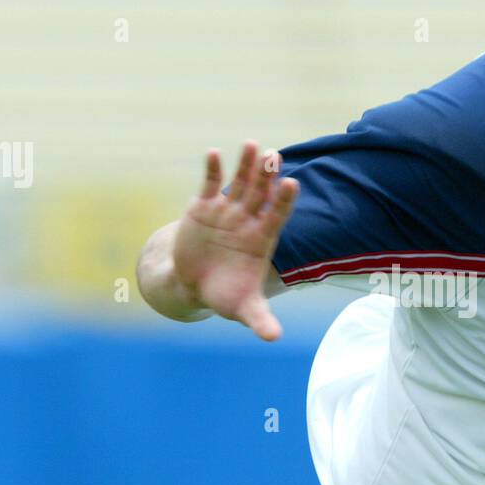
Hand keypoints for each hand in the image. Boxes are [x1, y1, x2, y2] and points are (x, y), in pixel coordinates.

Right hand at [172, 140, 297, 340]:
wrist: (194, 285)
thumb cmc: (226, 296)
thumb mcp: (244, 309)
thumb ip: (260, 319)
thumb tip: (274, 339)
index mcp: (262, 239)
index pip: (277, 215)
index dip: (284, 201)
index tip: (291, 184)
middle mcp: (248, 220)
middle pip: (261, 193)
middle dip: (267, 175)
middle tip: (274, 156)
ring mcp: (226, 211)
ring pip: (239, 183)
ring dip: (245, 164)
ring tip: (252, 145)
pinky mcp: (203, 207)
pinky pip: (209, 185)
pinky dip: (211, 169)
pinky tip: (213, 153)